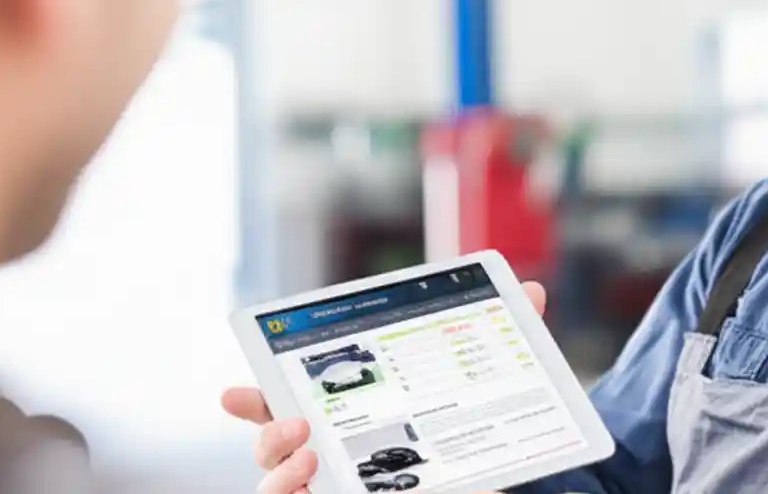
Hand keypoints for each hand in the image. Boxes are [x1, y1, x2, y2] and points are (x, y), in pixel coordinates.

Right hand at [223, 281, 547, 493]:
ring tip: (311, 456)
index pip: (288, 405)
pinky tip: (317, 488)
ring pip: (275, 489)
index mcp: (348, 417)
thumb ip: (500, 343)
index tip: (232, 394)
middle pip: (274, 446)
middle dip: (267, 431)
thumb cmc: (469, 438)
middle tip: (296, 419)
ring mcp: (335, 490)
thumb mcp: (482, 392)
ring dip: (278, 472)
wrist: (485, 479)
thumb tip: (536, 293)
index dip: (255, 399)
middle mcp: (331, 457)